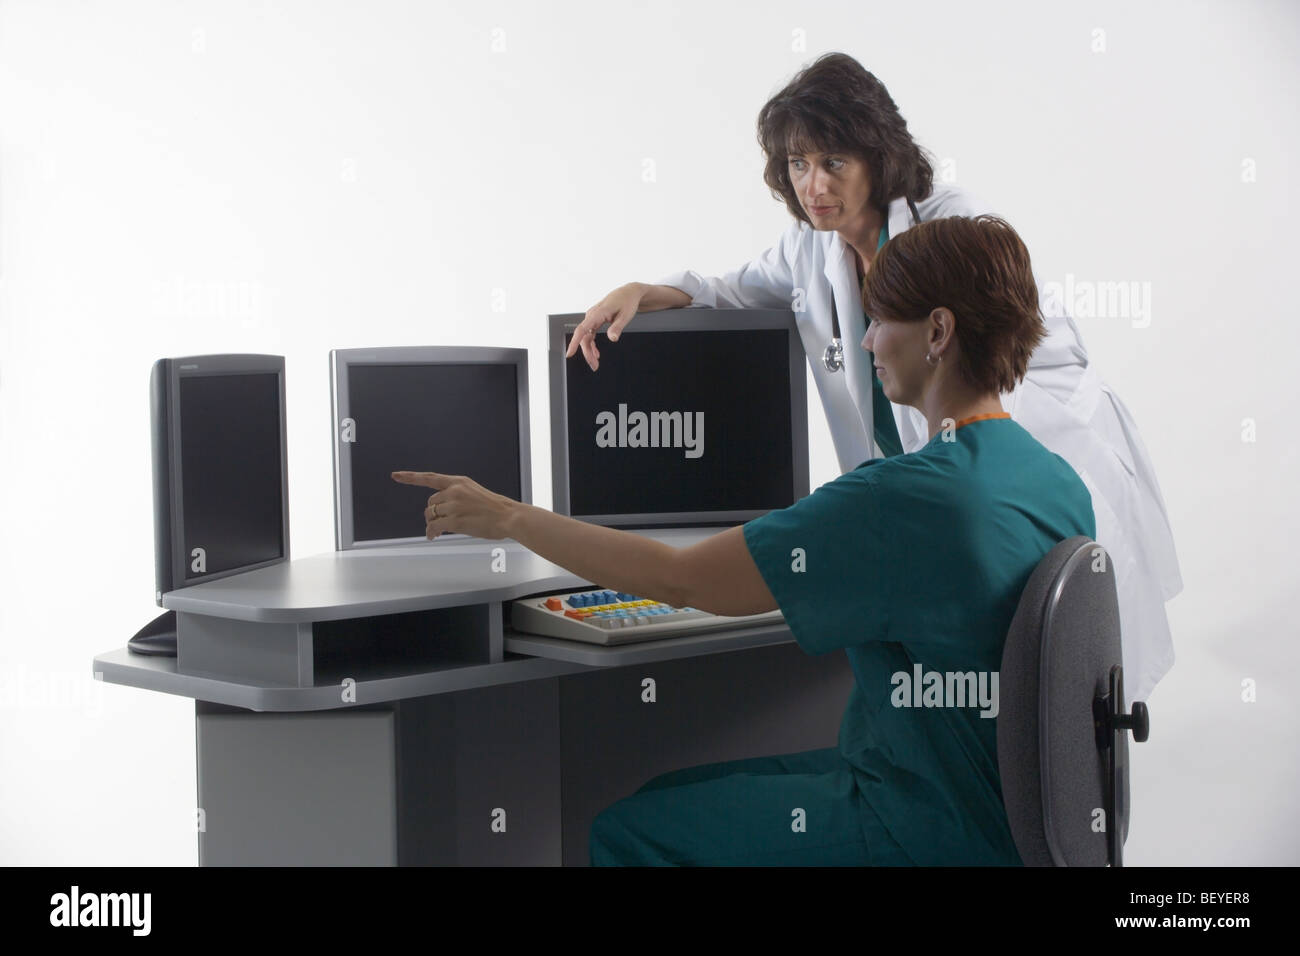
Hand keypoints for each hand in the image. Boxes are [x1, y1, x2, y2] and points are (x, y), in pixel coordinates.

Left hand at [390, 471, 519, 539]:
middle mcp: (454, 491)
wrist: (508, 516)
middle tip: (437, 522)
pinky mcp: (455, 520)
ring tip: (436, 531)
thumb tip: (440, 511)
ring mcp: (454, 505)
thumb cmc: (495, 508)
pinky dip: (431, 533)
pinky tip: (433, 536)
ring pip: (431, 515)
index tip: (396, 475)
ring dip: (431, 524)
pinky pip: (435, 527)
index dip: (410, 477)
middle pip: (430, 503)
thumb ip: (456, 496)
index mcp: (459, 481)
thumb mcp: (474, 493)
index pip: (429, 478)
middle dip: (431, 513)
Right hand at [565, 283, 644, 370]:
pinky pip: (590, 334)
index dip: (574, 342)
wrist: (629, 293)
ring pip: (586, 337)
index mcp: (598, 313)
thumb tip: (612, 338)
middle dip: (587, 353)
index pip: (582, 329)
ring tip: (595, 363)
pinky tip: (596, 353)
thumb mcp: (625, 315)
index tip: (569, 353)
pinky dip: (592, 344)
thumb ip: (617, 327)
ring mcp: (593, 317)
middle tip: (594, 366)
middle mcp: (592, 315)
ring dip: (589, 351)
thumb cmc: (627, 301)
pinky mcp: (595, 319)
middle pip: (584, 337)